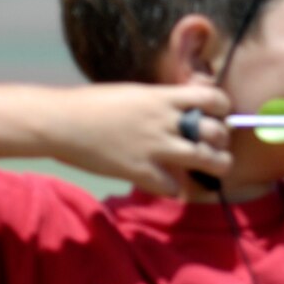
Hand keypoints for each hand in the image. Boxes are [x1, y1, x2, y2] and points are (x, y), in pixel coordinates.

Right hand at [51, 83, 234, 196]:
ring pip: (208, 159)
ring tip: (209, 168)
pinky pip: (174, 188)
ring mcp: (154, 147)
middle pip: (217, 132)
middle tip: (214, 146)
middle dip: (222, 141)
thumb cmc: (94, 105)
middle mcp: (165, 121)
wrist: (60, 121)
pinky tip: (167, 185)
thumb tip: (184, 110)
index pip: (214, 98)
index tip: (217, 115)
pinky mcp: (139, 171)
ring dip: (215, 165)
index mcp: (164, 97)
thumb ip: (162, 103)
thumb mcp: (136, 94)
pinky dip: (174, 189)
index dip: (222, 108)